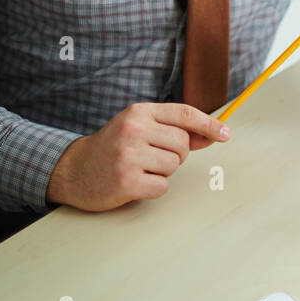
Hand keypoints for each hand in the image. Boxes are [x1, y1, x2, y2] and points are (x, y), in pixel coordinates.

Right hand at [47, 103, 230, 210]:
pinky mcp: (126, 180)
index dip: (208, 124)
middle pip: (183, 144)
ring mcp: (128, 155)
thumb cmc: (113, 148)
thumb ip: (175, 129)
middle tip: (151, 157)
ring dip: (163, 171)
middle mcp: (133, 130)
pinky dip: (154, 188)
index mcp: (138, 112)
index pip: (184, 113)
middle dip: (176, 155)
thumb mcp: (140, 129)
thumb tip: (214, 133)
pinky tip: (135, 183)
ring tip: (140, 168)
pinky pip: (163, 185)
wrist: (73, 171)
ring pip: (174, 165)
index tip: (225, 134)